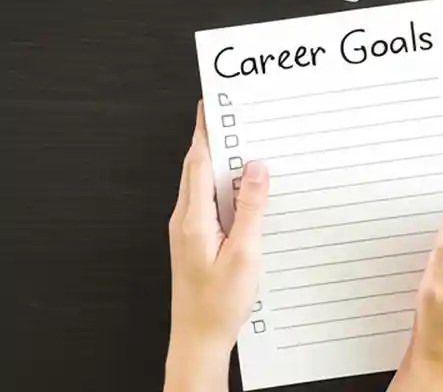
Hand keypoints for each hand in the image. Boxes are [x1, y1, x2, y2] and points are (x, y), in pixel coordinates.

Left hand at [165, 101, 269, 391]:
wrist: (198, 338)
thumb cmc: (219, 304)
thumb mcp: (244, 253)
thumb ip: (251, 208)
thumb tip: (256, 168)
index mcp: (193, 219)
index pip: (197, 161)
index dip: (205, 130)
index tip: (211, 105)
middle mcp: (185, 220)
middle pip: (198, 167)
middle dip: (214, 138)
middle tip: (234, 116)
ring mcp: (188, 230)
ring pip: (202, 184)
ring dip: (220, 162)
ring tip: (244, 145)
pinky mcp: (195, 241)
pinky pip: (208, 202)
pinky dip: (223, 186)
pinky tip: (243, 190)